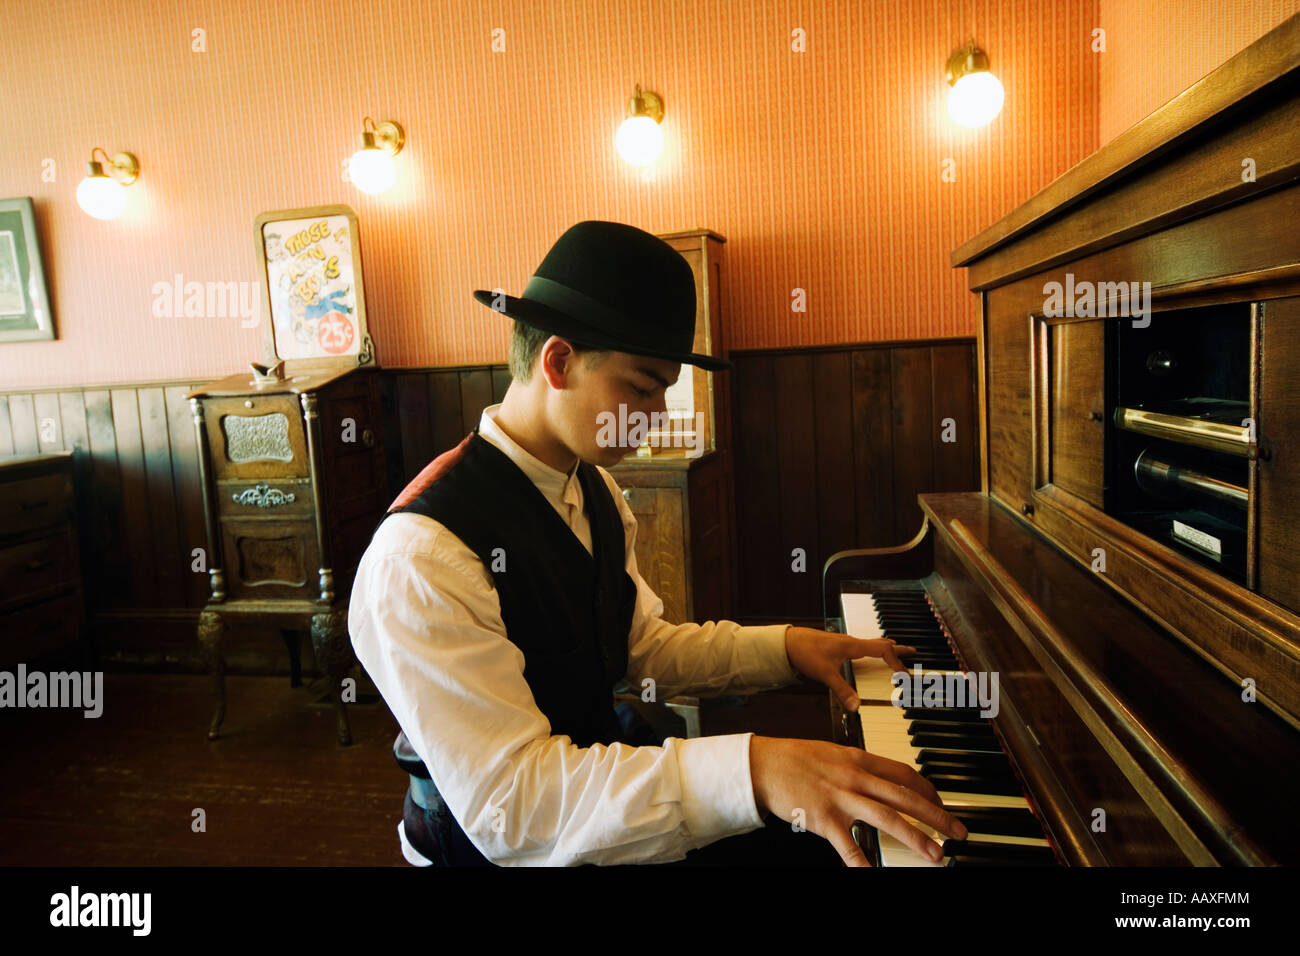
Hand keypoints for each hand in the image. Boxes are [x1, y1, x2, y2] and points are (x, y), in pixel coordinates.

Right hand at [749, 735, 967, 866]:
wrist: (763, 764)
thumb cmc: (794, 758)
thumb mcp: (832, 752)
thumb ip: (857, 764)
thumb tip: (879, 777)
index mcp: (858, 758)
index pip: (904, 774)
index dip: (928, 790)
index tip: (941, 804)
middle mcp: (855, 777)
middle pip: (905, 797)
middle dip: (937, 815)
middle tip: (958, 831)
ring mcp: (841, 799)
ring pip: (888, 819)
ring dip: (917, 838)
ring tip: (937, 854)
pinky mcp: (824, 820)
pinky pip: (850, 847)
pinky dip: (865, 865)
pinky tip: (876, 877)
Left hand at [785, 626, 912, 712]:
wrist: (787, 642)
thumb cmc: (805, 651)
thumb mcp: (825, 674)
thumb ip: (842, 690)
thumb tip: (856, 707)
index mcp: (853, 645)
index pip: (883, 650)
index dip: (896, 661)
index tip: (905, 674)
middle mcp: (851, 642)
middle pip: (881, 644)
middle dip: (898, 649)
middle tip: (913, 651)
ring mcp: (844, 643)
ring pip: (871, 644)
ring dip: (885, 649)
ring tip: (895, 653)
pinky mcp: (837, 647)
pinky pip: (861, 647)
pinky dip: (871, 651)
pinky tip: (867, 657)